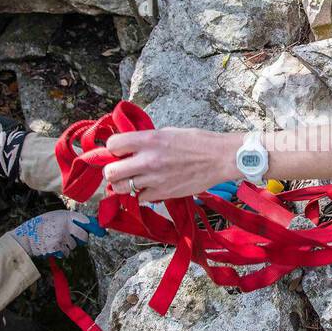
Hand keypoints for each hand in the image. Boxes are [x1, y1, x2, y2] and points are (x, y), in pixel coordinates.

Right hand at [9, 210, 103, 258]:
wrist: (27, 236)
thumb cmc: (42, 225)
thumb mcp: (56, 216)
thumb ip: (70, 220)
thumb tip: (89, 225)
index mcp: (66, 216)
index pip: (86, 221)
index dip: (95, 227)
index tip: (102, 232)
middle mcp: (66, 225)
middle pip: (84, 236)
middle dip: (81, 239)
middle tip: (75, 238)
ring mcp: (62, 237)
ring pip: (74, 246)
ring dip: (68, 246)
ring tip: (56, 240)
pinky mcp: (58, 247)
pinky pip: (66, 253)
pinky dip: (62, 252)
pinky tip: (53, 246)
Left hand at [101, 127, 238, 203]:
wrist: (219, 158)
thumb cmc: (197, 142)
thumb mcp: (168, 132)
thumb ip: (146, 140)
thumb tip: (129, 147)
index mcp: (149, 140)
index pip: (113, 145)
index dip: (114, 149)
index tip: (119, 151)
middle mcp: (148, 160)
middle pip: (111, 172)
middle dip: (112, 171)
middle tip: (121, 169)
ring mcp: (155, 179)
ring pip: (121, 188)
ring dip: (124, 184)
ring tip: (133, 180)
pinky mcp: (163, 193)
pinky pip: (140, 198)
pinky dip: (142, 194)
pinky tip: (150, 187)